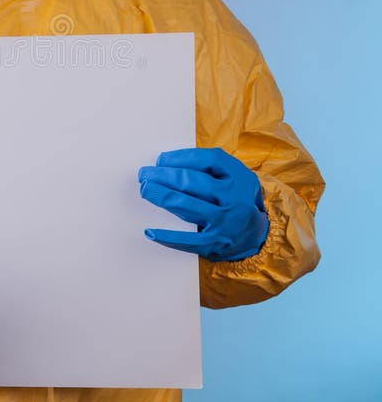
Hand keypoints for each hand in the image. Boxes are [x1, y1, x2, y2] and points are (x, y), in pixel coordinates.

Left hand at [138, 147, 268, 261]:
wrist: (256, 235)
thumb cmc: (235, 199)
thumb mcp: (234, 177)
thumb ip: (209, 168)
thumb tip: (168, 163)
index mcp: (239, 177)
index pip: (207, 160)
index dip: (181, 157)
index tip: (161, 159)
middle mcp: (234, 199)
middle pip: (192, 182)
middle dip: (164, 176)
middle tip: (145, 173)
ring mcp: (224, 223)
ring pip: (186, 206)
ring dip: (161, 196)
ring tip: (145, 189)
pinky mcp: (215, 243)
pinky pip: (187, 240)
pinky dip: (167, 237)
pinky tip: (150, 231)